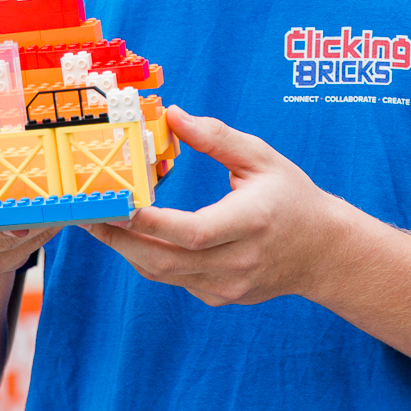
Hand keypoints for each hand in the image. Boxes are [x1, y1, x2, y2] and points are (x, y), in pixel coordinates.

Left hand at [83, 106, 351, 306]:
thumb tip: (172, 113)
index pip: (193, 232)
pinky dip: (151, 259)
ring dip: (127, 249)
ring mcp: (228, 286)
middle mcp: (238, 261)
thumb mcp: (262, 158)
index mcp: (251, 222)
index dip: (151, 222)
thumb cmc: (294, 198)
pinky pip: (175, 280)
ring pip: (163, 274)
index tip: (117, 203)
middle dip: (120, 239)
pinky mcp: (220, 296)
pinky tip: (134, 236)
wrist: (325, 253)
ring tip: (99, 223)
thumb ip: (216, 137)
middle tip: (86, 215)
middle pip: (166, 260)